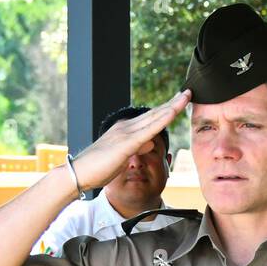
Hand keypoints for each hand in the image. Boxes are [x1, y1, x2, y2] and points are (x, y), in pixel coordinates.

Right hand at [70, 90, 189, 194]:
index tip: (178, 102)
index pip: (150, 118)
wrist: (78, 173)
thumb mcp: (123, 157)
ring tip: (186, 96)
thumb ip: (137, 148)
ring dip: (171, 106)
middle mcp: (126, 127)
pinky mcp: (126, 144)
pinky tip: (173, 113)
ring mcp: (126, 133)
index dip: (165, 110)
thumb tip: (150, 143)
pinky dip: (162, 120)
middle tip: (187, 92)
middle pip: (154, 113)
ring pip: (154, 117)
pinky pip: (148, 130)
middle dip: (172, 102)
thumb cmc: (98, 168)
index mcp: (125, 130)